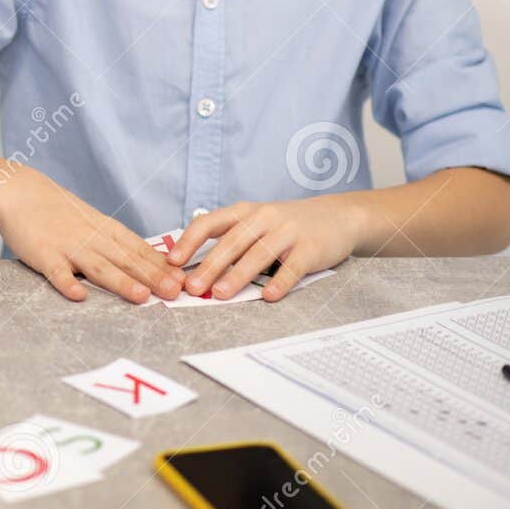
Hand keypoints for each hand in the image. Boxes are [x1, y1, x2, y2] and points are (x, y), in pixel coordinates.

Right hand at [0, 169, 183, 303]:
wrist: (21, 192)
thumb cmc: (59, 210)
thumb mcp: (92, 220)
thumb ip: (116, 241)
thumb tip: (148, 260)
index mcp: (105, 230)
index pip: (139, 249)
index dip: (162, 265)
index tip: (184, 279)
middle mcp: (92, 238)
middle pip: (126, 260)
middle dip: (153, 277)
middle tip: (176, 292)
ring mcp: (68, 247)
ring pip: (98, 267)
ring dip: (121, 282)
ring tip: (142, 296)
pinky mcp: (44, 255)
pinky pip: (56, 272)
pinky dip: (67, 283)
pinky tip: (79, 296)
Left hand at [167, 196, 364, 300]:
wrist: (337, 217)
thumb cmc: (285, 225)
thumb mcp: (256, 222)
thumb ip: (229, 239)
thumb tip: (191, 267)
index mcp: (244, 211)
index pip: (209, 222)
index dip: (189, 241)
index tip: (172, 261)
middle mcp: (264, 217)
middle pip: (232, 242)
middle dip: (210, 265)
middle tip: (192, 287)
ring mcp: (288, 231)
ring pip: (259, 254)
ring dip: (238, 275)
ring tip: (221, 294)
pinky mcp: (311, 248)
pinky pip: (293, 267)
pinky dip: (280, 282)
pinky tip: (268, 296)